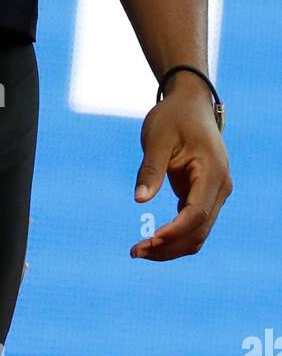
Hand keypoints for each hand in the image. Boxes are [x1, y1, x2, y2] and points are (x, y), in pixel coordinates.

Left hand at [131, 72, 232, 260]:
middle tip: (135, 252)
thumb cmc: (173, 117)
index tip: (148, 241)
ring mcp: (215, 193)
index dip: (174, 232)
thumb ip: (150, 169)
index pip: (196, 213)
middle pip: (198, 231)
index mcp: (212, 172)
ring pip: (198, 232)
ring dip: (172, 246)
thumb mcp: (157, 138)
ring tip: (140, 251)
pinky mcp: (206, 195)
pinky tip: (152, 240)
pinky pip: (194, 223)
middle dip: (169, 246)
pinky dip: (175, 235)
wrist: (190, 103)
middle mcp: (220, 187)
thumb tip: (139, 200)